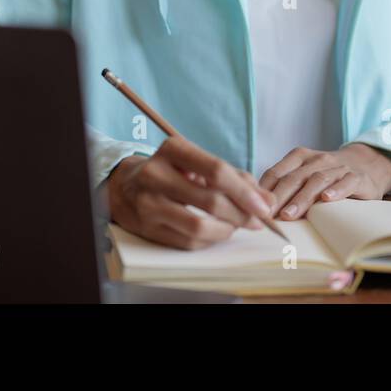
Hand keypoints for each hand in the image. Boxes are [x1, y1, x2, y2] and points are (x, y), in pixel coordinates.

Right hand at [105, 136, 277, 249]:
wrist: (124, 186)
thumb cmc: (172, 172)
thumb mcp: (198, 163)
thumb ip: (235, 178)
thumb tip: (267, 201)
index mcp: (173, 149)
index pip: (217, 170)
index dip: (245, 191)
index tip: (265, 206)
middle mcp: (156, 173)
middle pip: (211, 200)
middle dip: (242, 214)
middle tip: (258, 221)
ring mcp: (148, 203)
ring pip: (199, 226)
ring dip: (227, 230)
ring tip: (236, 226)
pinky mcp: (147, 227)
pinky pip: (188, 241)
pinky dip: (210, 240)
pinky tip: (216, 232)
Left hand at [259, 144, 390, 219]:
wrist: (366, 164)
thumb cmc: (328, 176)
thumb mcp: (305, 175)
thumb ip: (285, 187)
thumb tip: (258, 208)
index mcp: (299, 157)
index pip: (276, 172)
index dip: (264, 191)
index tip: (254, 209)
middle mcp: (317, 159)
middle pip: (293, 178)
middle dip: (278, 198)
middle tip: (267, 216)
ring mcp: (338, 167)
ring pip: (316, 180)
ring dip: (301, 199)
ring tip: (289, 215)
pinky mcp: (357, 177)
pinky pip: (345, 182)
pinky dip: (336, 190)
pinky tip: (326, 199)